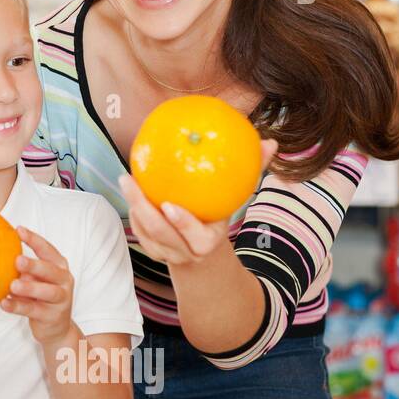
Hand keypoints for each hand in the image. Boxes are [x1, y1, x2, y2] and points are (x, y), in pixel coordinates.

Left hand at [2, 228, 74, 343]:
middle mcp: (64, 281)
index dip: (34, 240)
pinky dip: (18, 306)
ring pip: (47, 292)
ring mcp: (61, 300)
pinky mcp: (53, 316)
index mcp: (59, 267)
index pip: (48, 250)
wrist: (56, 328)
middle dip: (35, 265)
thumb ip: (23, 269)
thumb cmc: (41, 297)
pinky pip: (33, 310)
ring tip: (12, 285)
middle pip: (51, 271)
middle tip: (18, 260)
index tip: (19, 230)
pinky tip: (4, 303)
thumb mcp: (35, 280)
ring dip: (29, 287)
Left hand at [120, 138, 277, 266]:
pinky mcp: (152, 252)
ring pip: (145, 233)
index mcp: (207, 242)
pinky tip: (131, 190)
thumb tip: (271, 143)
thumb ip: (252, 172)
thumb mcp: (236, 200)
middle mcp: (186, 251)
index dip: (181, 223)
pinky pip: (139, 233)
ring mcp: (166, 254)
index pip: (194, 235)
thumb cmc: (220, 217)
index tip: (168, 205)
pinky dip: (134, 213)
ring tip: (127, 179)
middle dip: (142, 207)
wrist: (204, 255)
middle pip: (160, 233)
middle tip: (129, 178)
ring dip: (134, 206)